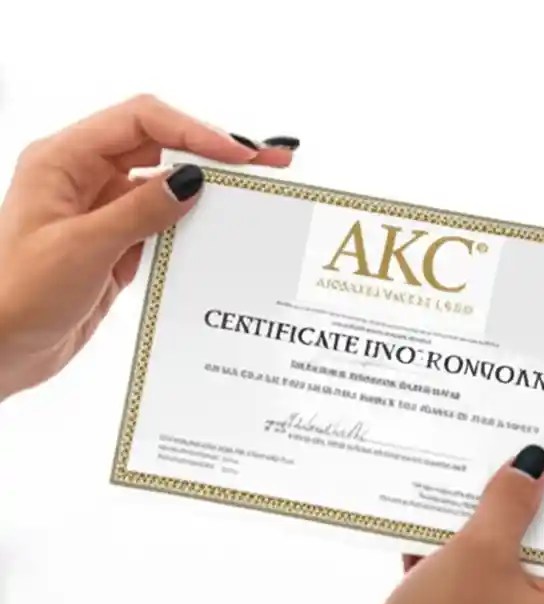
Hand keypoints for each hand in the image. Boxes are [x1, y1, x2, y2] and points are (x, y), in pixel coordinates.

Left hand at [0, 94, 299, 399]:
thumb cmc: (16, 295)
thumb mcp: (83, 248)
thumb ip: (141, 211)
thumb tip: (194, 179)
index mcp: (63, 160)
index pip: (141, 120)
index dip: (195, 131)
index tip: (239, 156)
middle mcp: (83, 177)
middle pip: (161, 145)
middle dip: (215, 152)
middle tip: (271, 163)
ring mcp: (102, 210)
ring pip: (167, 184)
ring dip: (210, 189)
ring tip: (258, 195)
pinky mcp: (116, 244)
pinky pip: (165, 223)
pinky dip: (196, 224)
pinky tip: (226, 232)